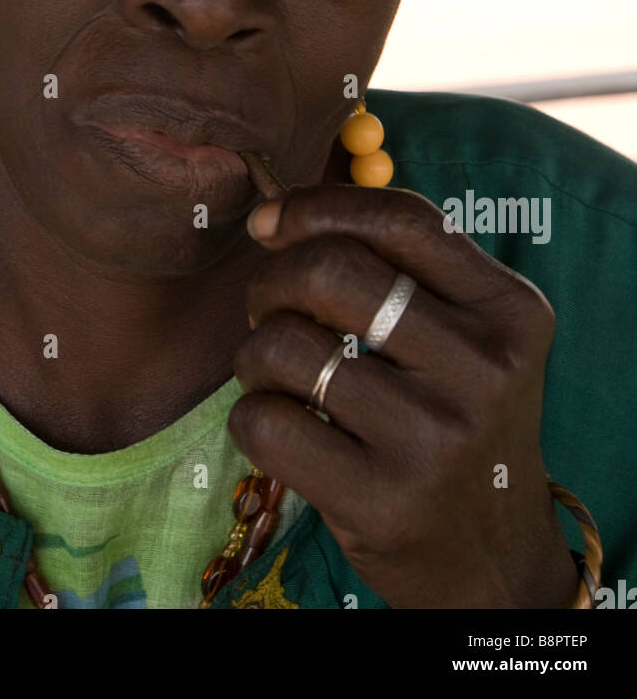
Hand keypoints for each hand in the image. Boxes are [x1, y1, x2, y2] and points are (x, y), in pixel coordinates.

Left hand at [228, 183, 576, 608]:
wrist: (491, 554)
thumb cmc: (453, 416)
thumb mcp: (465, 333)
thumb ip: (395, 265)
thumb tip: (270, 217)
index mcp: (508, 310)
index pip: (401, 220)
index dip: (317, 206)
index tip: (270, 221)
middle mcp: (483, 369)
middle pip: (330, 270)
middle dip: (271, 278)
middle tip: (267, 306)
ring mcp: (435, 440)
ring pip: (284, 346)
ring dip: (256, 352)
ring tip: (278, 375)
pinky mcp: (382, 502)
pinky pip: (264, 422)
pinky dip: (251, 415)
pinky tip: (282, 426)